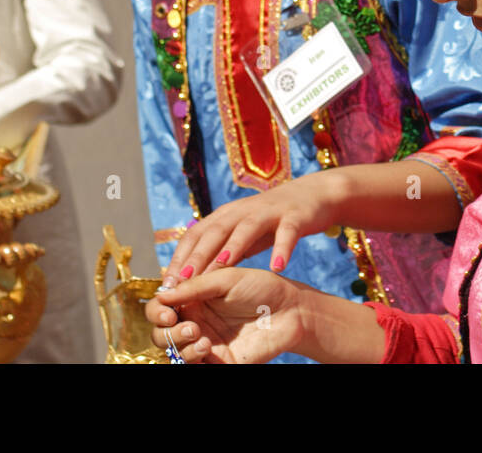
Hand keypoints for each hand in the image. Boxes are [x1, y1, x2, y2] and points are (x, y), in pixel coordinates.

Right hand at [147, 268, 304, 363]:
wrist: (291, 310)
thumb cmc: (261, 287)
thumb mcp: (226, 278)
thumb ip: (194, 286)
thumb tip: (162, 294)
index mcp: (193, 299)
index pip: (159, 308)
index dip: (157, 311)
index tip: (169, 311)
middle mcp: (195, 321)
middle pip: (160, 333)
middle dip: (167, 332)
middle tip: (190, 327)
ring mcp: (205, 343)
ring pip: (173, 352)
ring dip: (180, 346)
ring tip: (202, 337)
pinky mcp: (218, 362)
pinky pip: (192, 366)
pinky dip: (192, 359)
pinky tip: (208, 347)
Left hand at [165, 170, 344, 279]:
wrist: (313, 195)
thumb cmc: (270, 221)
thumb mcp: (240, 234)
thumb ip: (219, 251)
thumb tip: (188, 279)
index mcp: (226, 216)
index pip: (196, 234)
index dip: (180, 257)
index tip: (168, 285)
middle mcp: (243, 211)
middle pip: (216, 231)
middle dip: (198, 255)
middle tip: (184, 281)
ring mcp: (269, 212)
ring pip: (247, 228)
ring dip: (233, 247)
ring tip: (221, 269)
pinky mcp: (294, 216)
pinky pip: (287, 233)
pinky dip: (282, 249)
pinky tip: (277, 268)